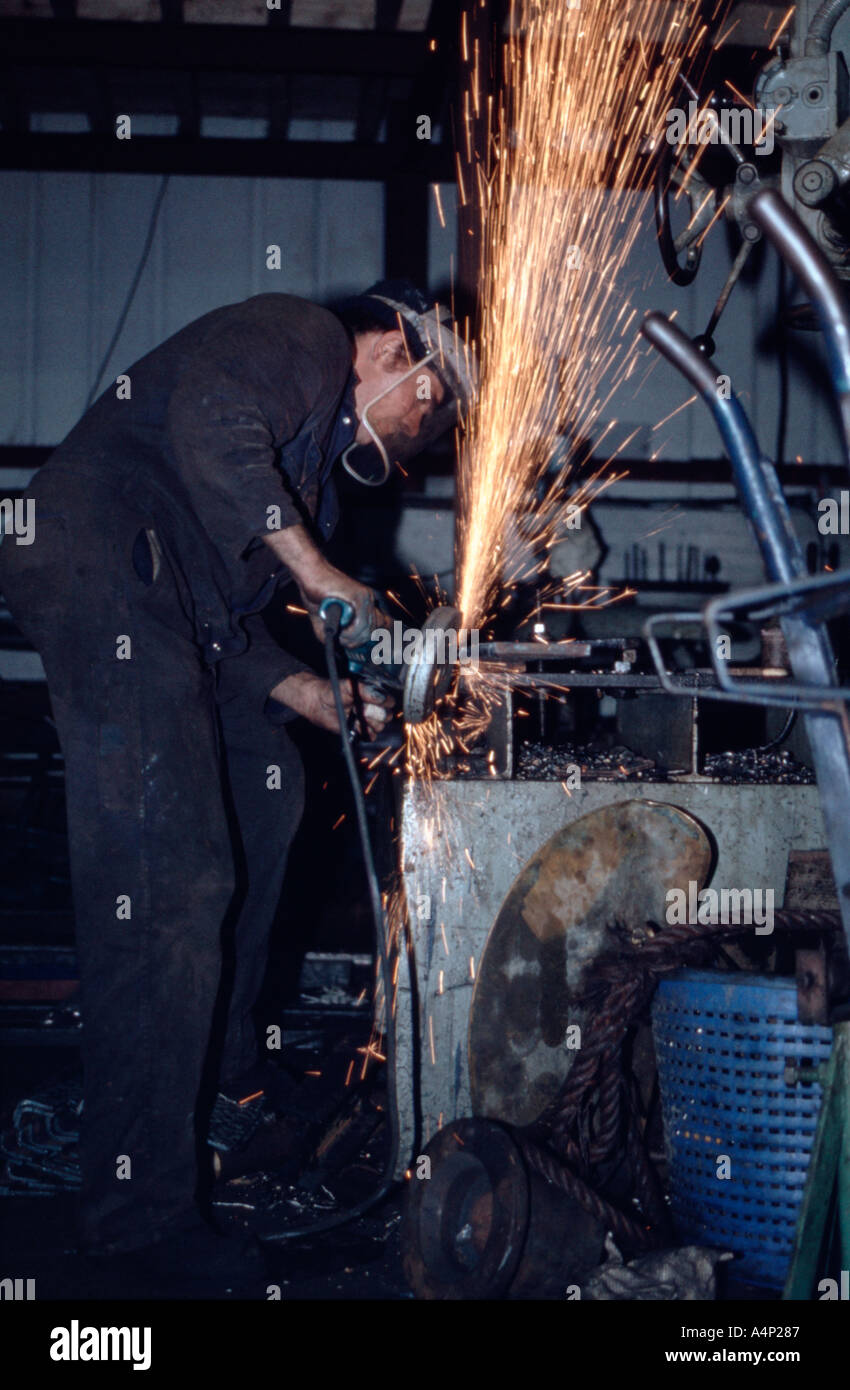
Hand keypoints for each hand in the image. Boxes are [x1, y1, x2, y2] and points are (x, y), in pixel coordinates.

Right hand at [261, 524, 388, 648]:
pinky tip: (341, 629)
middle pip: (374, 631)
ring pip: (368, 629)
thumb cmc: (317, 595)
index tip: (367, 649)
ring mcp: (365, 598)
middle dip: (358, 642)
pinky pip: (361, 623)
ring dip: (352, 638)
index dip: (376, 639)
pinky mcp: (359, 597)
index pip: (382, 625)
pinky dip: (350, 631)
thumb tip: (342, 649)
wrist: (311, 576)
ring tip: (339, 634)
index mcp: (364, 605)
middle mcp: (368, 601)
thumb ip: (335, 635)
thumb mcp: (325, 622)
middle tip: (345, 643)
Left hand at [270, 670, 394, 738]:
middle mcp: (375, 707)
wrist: (318, 702)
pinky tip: (352, 725)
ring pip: (380, 727)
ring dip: (366, 722)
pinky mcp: (361, 731)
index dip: (381, 703)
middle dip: (372, 713)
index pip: (390, 702)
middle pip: (387, 716)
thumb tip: (381, 697)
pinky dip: (362, 732)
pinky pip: (371, 737)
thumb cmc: (333, 691)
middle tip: (356, 708)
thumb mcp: (349, 686)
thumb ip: (365, 690)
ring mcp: (368, 720)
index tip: (366, 701)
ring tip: (353, 714)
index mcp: (375, 694)